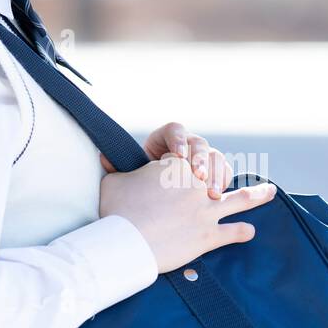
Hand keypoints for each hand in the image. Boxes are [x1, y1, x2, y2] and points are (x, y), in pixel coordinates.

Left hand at [98, 122, 234, 198]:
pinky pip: (224, 172)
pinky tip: (218, 197)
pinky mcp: (214, 173)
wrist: (155, 193)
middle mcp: (188, 144)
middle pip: (199, 144)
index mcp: (166, 138)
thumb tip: (103, 158)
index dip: (178, 140)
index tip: (177, 155)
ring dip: (215, 173)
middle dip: (200, 159)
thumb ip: (120, 164)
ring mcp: (204, 158)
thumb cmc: (142, 181)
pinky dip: (223, 182)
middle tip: (198, 175)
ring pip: (216, 158)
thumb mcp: (131, 171)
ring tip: (211, 191)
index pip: (175, 130)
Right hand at [99, 154, 276, 273]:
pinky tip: (249, 231)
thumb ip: (115, 169)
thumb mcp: (113, 181)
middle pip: (220, 173)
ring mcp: (206, 210)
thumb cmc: (117, 209)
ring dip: (257, 196)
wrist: (126, 241)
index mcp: (174, 167)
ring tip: (270, 192)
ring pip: (239, 200)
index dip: (190, 162)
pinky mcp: (209, 236)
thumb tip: (103, 157)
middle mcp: (196, 185)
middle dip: (230, 174)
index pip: (190, 158)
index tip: (188, 168)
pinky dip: (244, 231)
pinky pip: (235, 232)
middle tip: (238, 172)